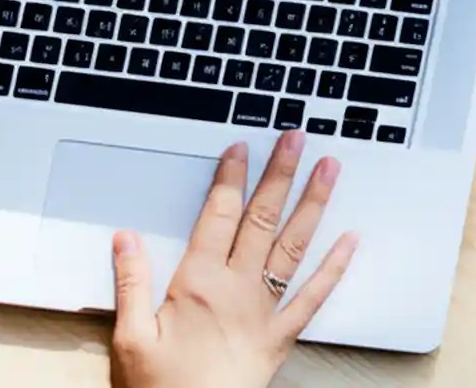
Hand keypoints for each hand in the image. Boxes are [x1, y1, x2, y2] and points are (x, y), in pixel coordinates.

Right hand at [109, 131, 358, 387]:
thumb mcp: (131, 337)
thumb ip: (131, 283)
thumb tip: (125, 237)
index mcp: (196, 284)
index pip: (217, 216)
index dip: (230, 177)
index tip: (240, 146)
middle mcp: (237, 290)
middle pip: (261, 219)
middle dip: (279, 174)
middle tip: (295, 138)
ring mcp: (264, 312)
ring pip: (293, 246)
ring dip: (313, 204)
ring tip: (329, 169)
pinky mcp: (281, 337)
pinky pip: (314, 297)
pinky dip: (335, 267)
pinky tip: (350, 240)